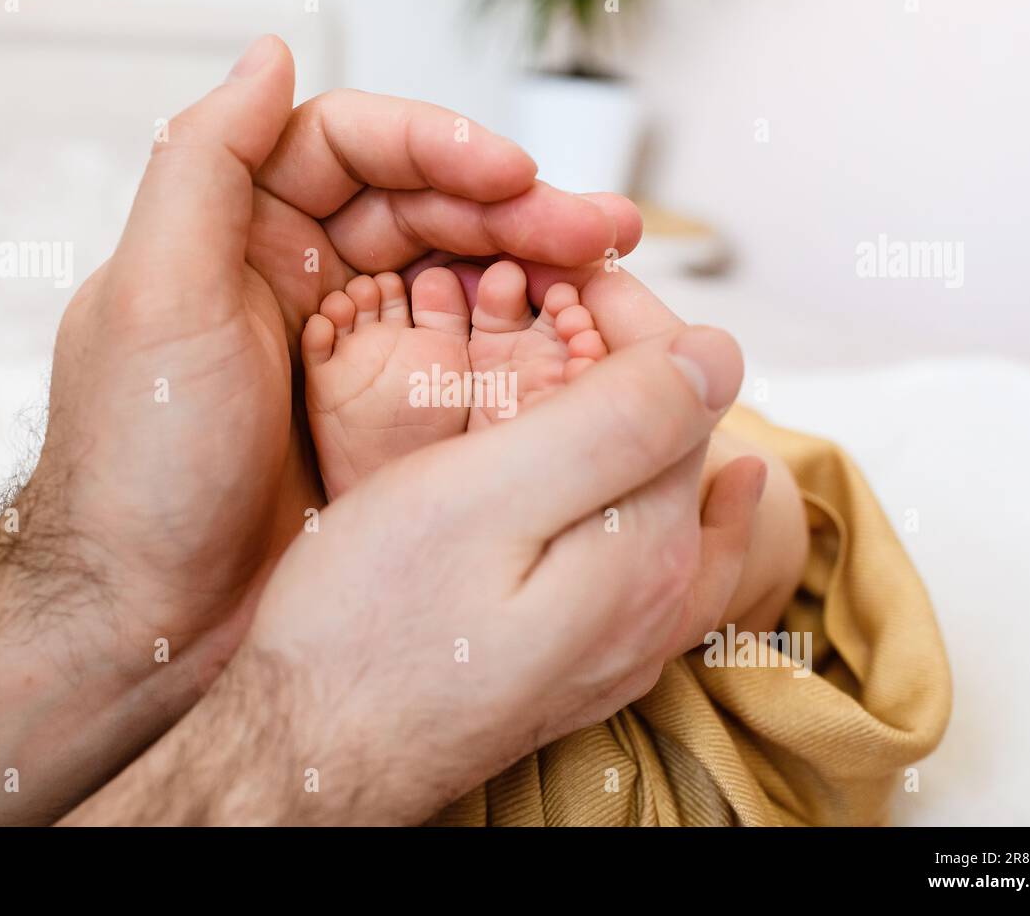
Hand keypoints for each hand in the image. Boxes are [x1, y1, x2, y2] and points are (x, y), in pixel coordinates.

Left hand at [33, 36, 641, 674]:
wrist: (150, 623)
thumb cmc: (141, 472)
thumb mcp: (155, 302)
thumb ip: (205, 165)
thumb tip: (266, 55)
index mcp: (241, 235)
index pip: (354, 149)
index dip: (438, 144)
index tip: (511, 173)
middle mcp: (300, 279)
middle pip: (424, 207)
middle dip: (514, 205)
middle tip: (599, 228)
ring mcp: (352, 350)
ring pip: (458, 276)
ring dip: (534, 263)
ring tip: (608, 270)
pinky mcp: (389, 419)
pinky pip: (470, 357)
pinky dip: (523, 340)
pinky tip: (575, 337)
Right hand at [66, 320, 747, 825]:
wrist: (309, 758)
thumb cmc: (368, 628)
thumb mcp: (488, 497)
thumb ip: (618, 423)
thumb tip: (720, 355)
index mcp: (649, 545)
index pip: (683, 385)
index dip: (626, 310)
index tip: (555, 270)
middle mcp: (660, 598)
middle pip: (679, 438)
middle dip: (627, 356)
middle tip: (552, 302)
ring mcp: (628, 640)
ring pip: (669, 494)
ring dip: (629, 418)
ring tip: (579, 366)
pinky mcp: (584, 661)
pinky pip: (660, 561)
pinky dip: (654, 497)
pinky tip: (685, 495)